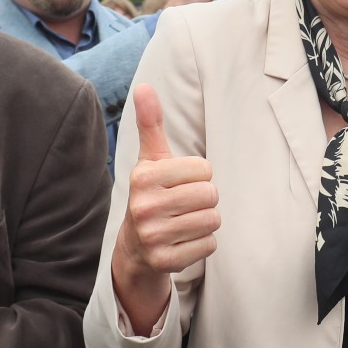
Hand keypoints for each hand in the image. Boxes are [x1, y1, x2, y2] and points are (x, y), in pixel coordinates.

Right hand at [113, 85, 219, 328]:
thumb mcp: (150, 159)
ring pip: (212, 220)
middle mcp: (144, 206)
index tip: (180, 183)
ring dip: (205, 221)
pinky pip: (209, 246)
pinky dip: (203, 243)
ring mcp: (153, 236)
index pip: (204, 169)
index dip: (199, 176)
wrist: (135, 245)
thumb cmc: (152, 193)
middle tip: (185, 205)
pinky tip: (183, 240)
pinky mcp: (164, 261)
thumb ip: (151, 124)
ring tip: (184, 221)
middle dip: (205, 199)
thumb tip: (145, 86)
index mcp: (144, 177)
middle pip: (211, 195)